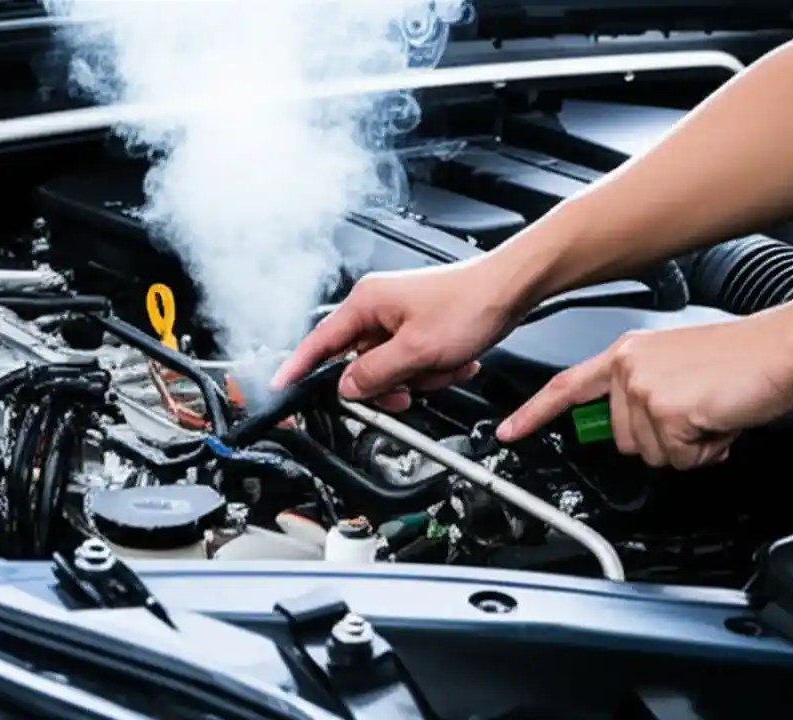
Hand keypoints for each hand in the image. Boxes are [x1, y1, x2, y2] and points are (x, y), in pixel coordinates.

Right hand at [270, 258, 520, 410]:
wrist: (512, 289)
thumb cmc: (471, 303)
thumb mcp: (417, 350)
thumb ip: (374, 374)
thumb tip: (346, 389)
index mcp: (366, 303)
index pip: (318, 342)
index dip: (298, 368)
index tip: (280, 387)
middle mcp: (377, 307)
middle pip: (359, 365)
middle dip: (388, 383)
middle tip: (409, 389)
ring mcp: (399, 318)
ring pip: (390, 369)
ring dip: (418, 378)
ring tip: (443, 366)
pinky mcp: (419, 328)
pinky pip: (413, 364)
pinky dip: (433, 370)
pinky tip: (455, 361)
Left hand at [496, 317, 792, 469]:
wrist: (783, 347)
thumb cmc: (743, 359)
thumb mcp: (677, 369)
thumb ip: (644, 396)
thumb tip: (641, 434)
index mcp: (626, 353)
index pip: (566, 386)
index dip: (534, 413)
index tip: (508, 432)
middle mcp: (628, 367)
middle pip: (621, 439)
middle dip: (663, 440)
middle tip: (697, 413)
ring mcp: (643, 389)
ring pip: (650, 453)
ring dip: (687, 447)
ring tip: (712, 413)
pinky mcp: (666, 410)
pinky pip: (678, 459)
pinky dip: (705, 451)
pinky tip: (719, 421)